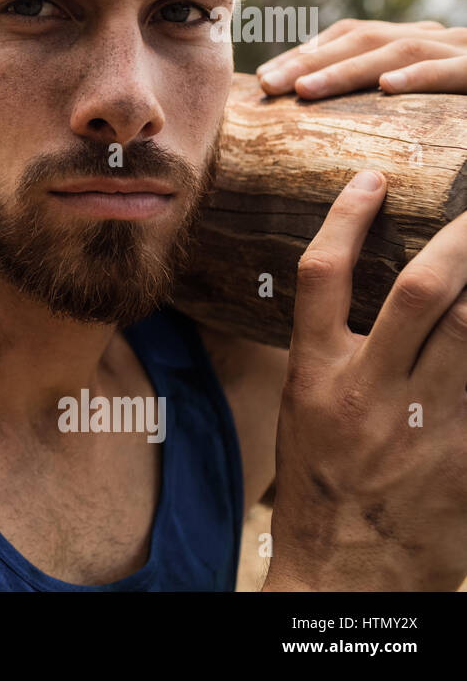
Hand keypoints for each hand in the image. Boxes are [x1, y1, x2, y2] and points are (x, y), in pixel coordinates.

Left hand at [255, 19, 466, 97]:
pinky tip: (387, 86)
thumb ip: (379, 93)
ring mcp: (460, 51)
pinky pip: (450, 70)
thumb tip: (317, 105)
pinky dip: (419, 75)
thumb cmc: (462, 97)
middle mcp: (433, 38)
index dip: (305, 55)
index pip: (350, 38)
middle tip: (267, 85)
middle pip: (364, 41)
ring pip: (399, 51)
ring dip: (347, 69)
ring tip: (305, 90)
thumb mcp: (421, 94)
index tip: (264, 79)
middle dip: (310, 61)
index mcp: (413, 40)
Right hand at [264, 170, 466, 590]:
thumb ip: (339, 354)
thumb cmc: (320, 487)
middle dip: (462, 238)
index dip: (346, 219)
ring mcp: (424, 427)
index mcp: (314, 377)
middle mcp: (367, 394)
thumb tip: (383, 293)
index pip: (321, 277)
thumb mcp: (304, 410)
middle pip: (423, 292)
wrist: (347, 575)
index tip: (371, 179)